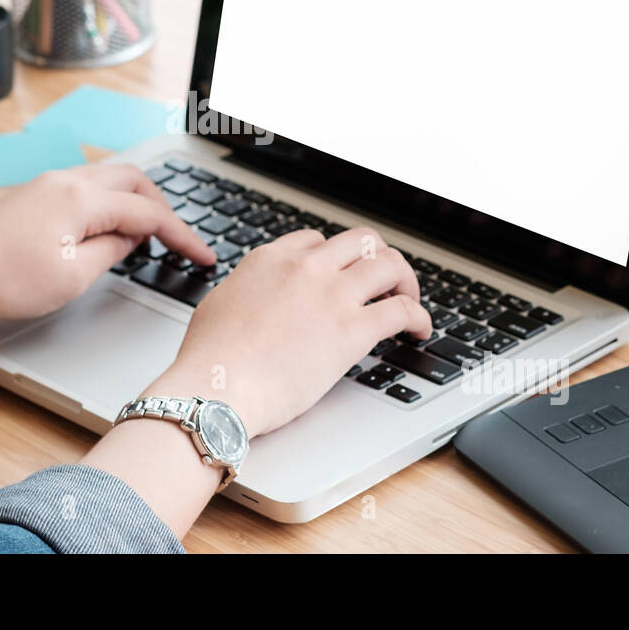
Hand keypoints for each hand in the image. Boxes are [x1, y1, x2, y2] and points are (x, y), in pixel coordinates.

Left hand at [0, 164, 215, 320]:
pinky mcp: (35, 194)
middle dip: (164, 209)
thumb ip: (112, 252)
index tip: (203, 256)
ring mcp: (49, 183)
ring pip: (111, 180)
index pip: (149, 214)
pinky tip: (108, 229)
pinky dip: (111, 203)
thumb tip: (132, 238)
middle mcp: (68, 180)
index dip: (183, 236)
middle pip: (135, 181)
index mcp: (82, 199)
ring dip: (136, 203)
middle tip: (178, 241)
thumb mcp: (71, 278)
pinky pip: (88, 187)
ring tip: (148, 237)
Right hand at [144, 227, 428, 436]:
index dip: (334, 258)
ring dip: (405, 280)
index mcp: (271, 260)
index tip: (340, 275)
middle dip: (377, 259)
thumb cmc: (209, 359)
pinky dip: (419, 317)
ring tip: (408, 299)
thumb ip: (244, 292)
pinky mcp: (352, 330)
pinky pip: (402, 310)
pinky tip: (419, 329)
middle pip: (361, 242)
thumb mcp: (218, 305)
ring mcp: (332, 295)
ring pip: (390, 264)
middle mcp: (306, 268)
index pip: (316, 241)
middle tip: (383, 281)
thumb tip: (249, 299)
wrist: (216, 388)